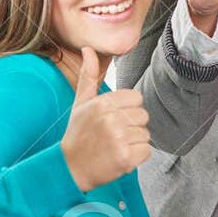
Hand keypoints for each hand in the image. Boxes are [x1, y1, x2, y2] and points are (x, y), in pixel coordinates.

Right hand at [60, 48, 151, 191]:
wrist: (70, 167)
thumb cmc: (78, 133)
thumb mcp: (80, 103)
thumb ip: (88, 76)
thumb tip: (88, 49)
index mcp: (103, 102)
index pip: (137, 98)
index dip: (127, 110)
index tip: (112, 120)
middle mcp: (112, 118)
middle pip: (143, 116)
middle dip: (131, 127)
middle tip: (112, 136)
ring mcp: (119, 138)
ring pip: (145, 134)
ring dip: (134, 142)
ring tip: (114, 146)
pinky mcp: (126, 157)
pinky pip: (146, 151)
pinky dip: (137, 156)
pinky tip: (120, 157)